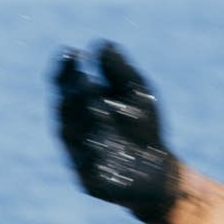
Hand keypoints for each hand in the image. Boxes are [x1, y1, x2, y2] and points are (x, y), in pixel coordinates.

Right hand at [53, 42, 179, 223]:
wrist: (159, 169)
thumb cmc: (143, 126)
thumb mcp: (137, 93)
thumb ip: (120, 70)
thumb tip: (104, 44)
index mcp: (80, 105)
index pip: (65, 84)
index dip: (65, 69)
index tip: (72, 53)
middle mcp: (72, 128)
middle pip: (64, 107)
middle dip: (72, 92)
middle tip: (83, 78)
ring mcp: (77, 155)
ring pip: (70, 133)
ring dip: (79, 118)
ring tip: (92, 101)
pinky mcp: (87, 180)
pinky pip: (84, 164)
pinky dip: (89, 152)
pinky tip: (99, 138)